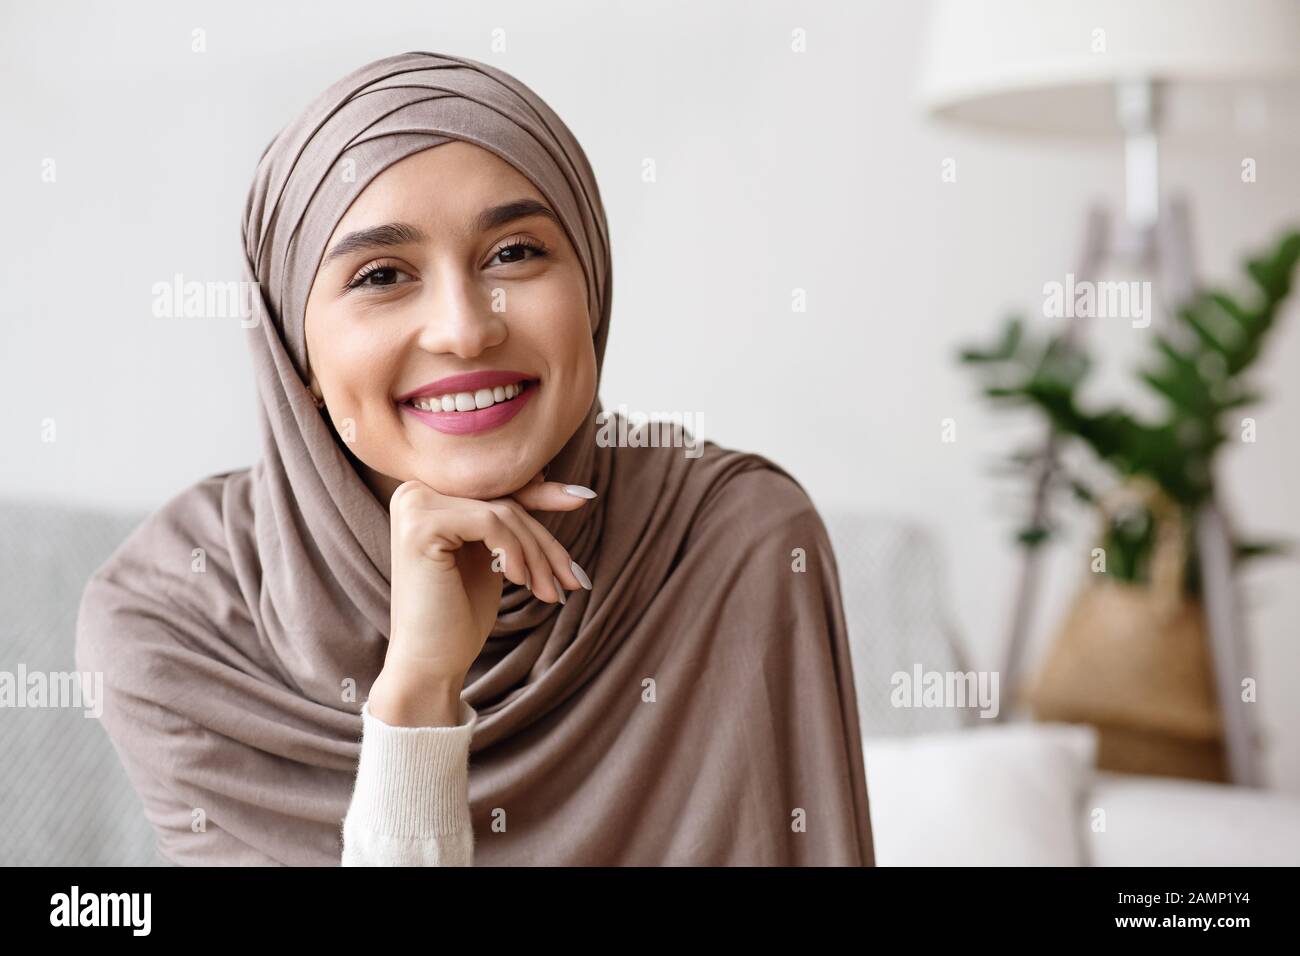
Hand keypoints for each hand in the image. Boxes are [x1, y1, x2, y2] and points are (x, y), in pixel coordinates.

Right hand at [369, 470, 593, 725]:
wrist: (430, 664)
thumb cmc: (460, 614)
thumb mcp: (493, 555)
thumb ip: (507, 516)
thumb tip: (544, 472)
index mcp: (428, 494)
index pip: (497, 489)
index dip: (543, 495)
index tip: (583, 498)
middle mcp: (415, 491)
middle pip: (504, 500)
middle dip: (545, 542)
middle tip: (573, 579)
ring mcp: (414, 505)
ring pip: (504, 513)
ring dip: (538, 555)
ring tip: (550, 592)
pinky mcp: (421, 524)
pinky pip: (491, 523)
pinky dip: (515, 553)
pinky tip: (519, 583)